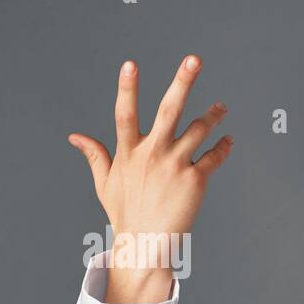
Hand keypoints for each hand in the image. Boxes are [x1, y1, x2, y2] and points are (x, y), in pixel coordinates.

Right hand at [67, 55, 232, 298]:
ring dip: (213, 115)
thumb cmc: (125, 214)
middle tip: (194, 58)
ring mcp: (175, 166)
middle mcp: (152, 154)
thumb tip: (75, 136)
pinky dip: (223, 147)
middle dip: (182, 82)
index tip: (130, 63)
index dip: (127, 88)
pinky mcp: (195, 180)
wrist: (147, 244)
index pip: (124, 113)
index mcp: (128, 152)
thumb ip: (95, 155)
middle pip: (169, 111)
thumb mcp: (105, 183)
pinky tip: (228, 140)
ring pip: (198, 130)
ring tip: (222, 106)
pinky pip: (213, 157)